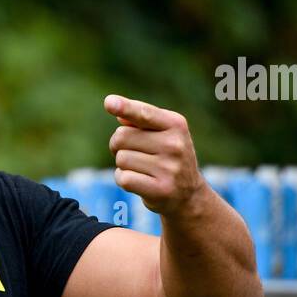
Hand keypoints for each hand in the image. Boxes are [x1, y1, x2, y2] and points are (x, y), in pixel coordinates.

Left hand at [104, 94, 205, 215]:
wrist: (188, 194)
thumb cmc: (167, 157)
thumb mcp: (162, 134)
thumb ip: (141, 120)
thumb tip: (119, 113)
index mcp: (176, 124)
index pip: (143, 113)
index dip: (124, 108)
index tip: (109, 102)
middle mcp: (175, 144)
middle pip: (121, 136)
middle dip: (118, 145)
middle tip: (134, 153)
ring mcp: (169, 168)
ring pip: (121, 159)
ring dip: (123, 165)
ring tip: (141, 169)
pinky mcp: (161, 190)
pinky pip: (123, 178)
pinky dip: (123, 179)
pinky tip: (139, 181)